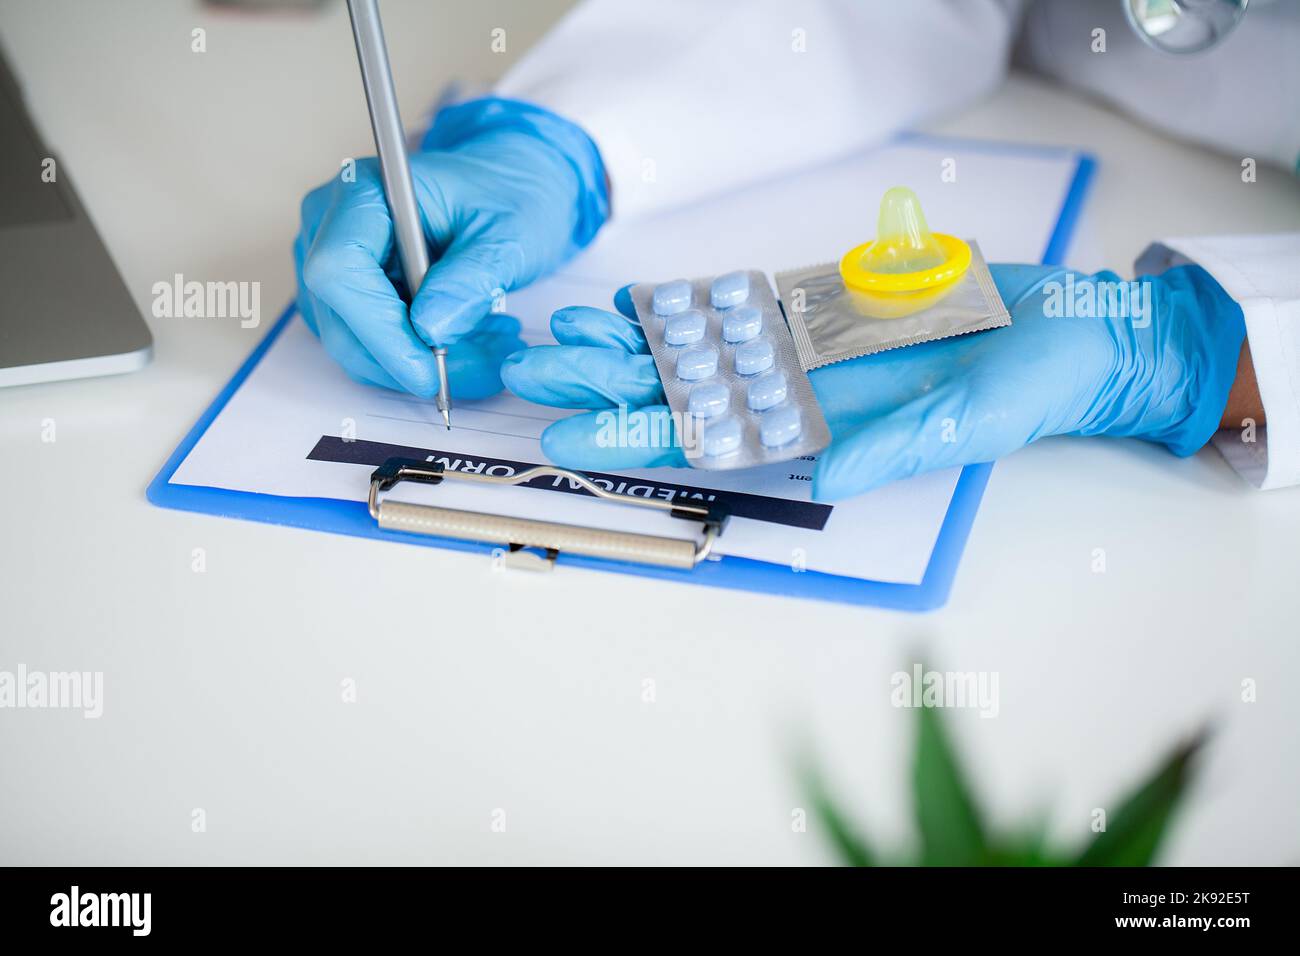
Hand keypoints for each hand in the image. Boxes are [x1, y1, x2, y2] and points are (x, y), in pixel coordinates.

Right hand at [294, 98, 607, 398]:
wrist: (508, 189)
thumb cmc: (507, 193)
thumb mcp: (509, 231)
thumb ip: (472, 276)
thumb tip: (430, 330)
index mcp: (362, 192)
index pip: (339, 271)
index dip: (380, 330)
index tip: (431, 371)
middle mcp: (330, 227)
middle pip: (341, 321)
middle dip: (411, 360)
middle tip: (488, 363)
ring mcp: (334, 266)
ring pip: (356, 347)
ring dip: (425, 366)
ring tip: (494, 343)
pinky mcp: (350, 298)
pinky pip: (373, 350)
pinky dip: (423, 360)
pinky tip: (473, 339)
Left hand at [501, 264, 1244, 499]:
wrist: (1070, 335)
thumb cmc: (1034, 387)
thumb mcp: (974, 420)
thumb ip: (897, 446)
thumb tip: (825, 472)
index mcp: (824, 432)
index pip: (709, 440)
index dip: (631, 435)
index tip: (562, 433)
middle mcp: (801, 397)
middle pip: (681, 391)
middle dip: (603, 382)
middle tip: (527, 365)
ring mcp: (808, 353)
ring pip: (698, 348)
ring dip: (628, 341)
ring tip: (559, 326)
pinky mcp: (827, 312)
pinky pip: (742, 309)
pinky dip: (688, 304)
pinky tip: (637, 300)